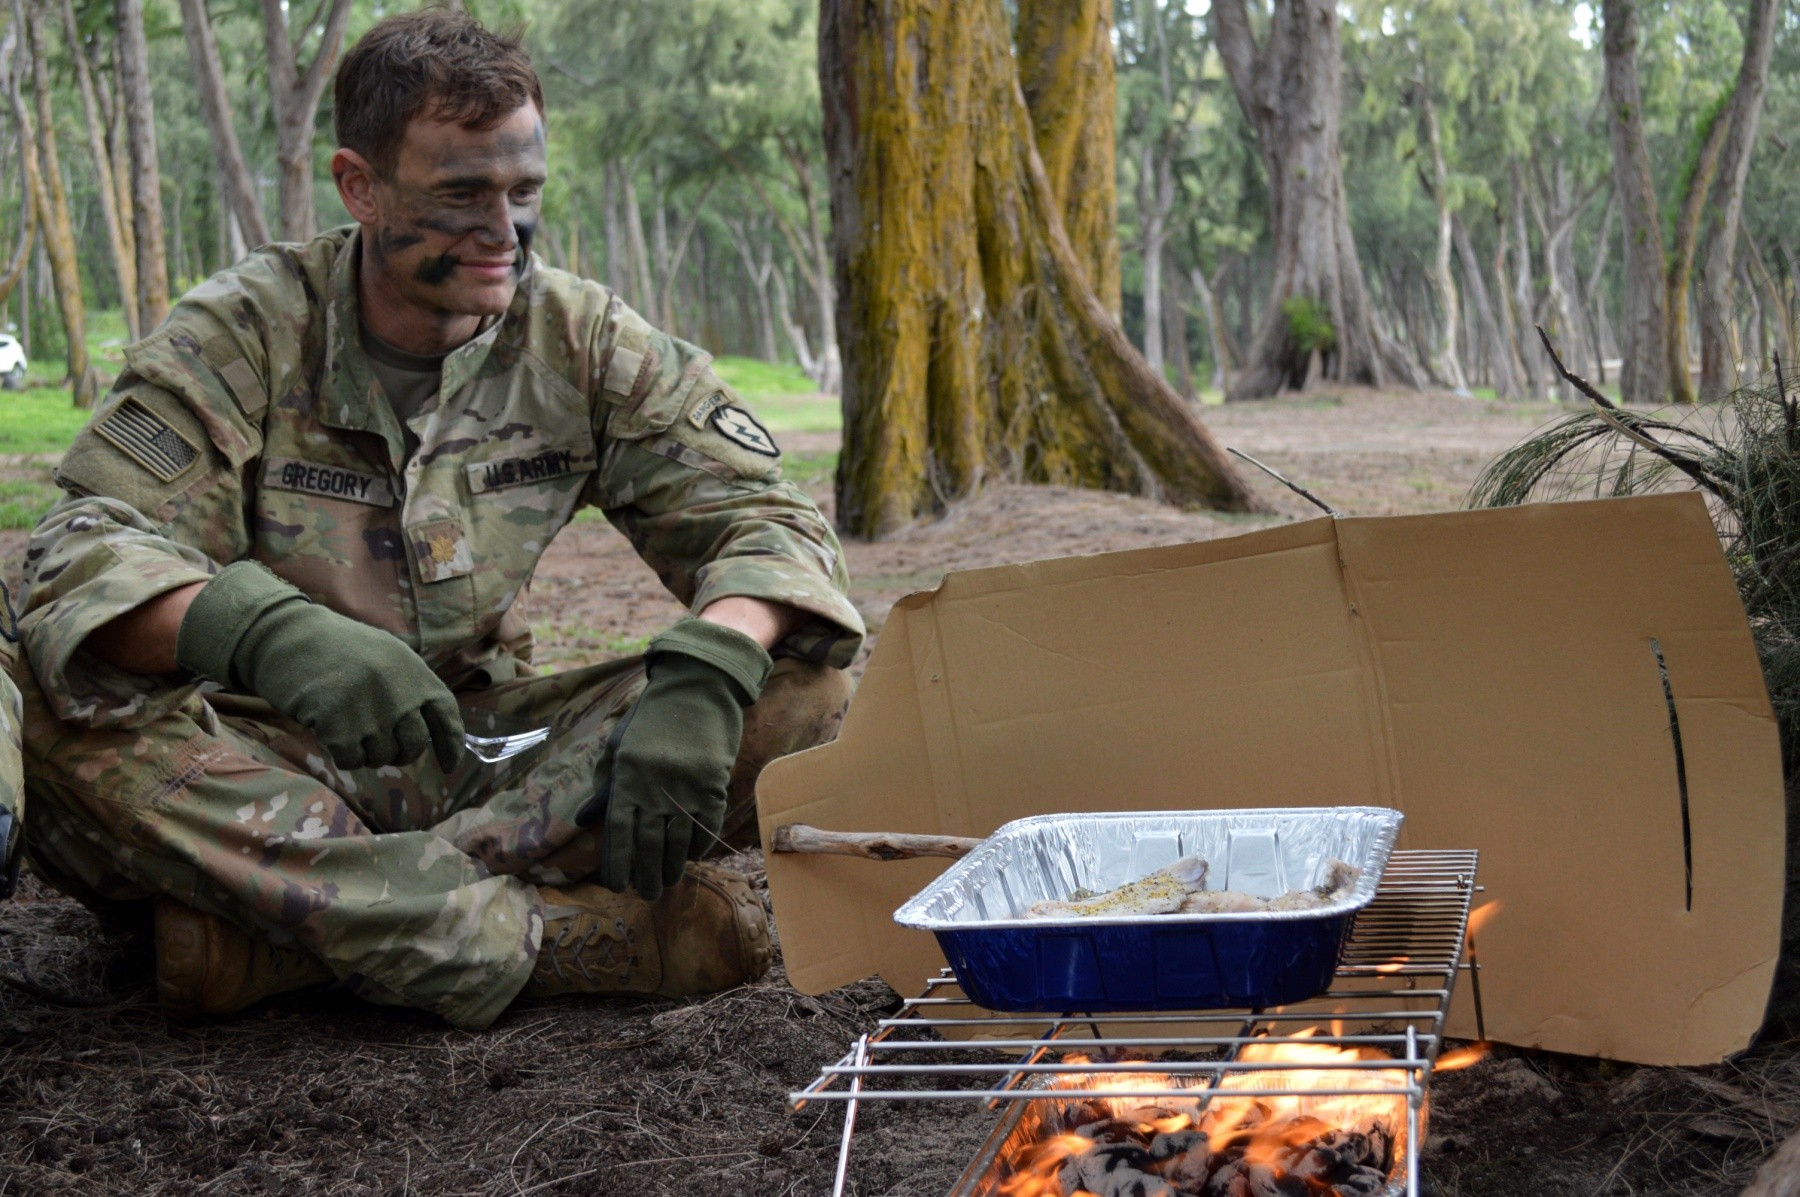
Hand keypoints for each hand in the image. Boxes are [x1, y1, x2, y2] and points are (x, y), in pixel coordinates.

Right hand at [175, 561, 464, 771]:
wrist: (288, 637)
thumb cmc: (335, 647)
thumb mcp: (386, 655)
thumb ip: (410, 687)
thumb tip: (430, 732)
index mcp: (415, 672)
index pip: (446, 716)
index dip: (451, 745)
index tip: (449, 765)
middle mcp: (400, 693)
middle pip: (415, 745)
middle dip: (402, 754)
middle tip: (385, 749)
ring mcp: (371, 712)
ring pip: (382, 757)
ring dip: (368, 753)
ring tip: (350, 729)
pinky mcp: (340, 728)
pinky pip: (352, 760)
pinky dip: (343, 755)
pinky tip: (331, 733)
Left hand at [599, 617, 771, 899]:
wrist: (699, 685)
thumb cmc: (654, 716)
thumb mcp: (621, 745)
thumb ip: (606, 786)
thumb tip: (582, 821)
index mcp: (627, 777)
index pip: (619, 832)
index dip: (618, 863)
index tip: (617, 885)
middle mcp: (655, 787)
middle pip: (649, 843)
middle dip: (646, 874)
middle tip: (647, 894)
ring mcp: (686, 787)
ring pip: (678, 840)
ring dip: (672, 866)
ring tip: (668, 883)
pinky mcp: (714, 784)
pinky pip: (707, 825)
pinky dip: (699, 845)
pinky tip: (692, 857)